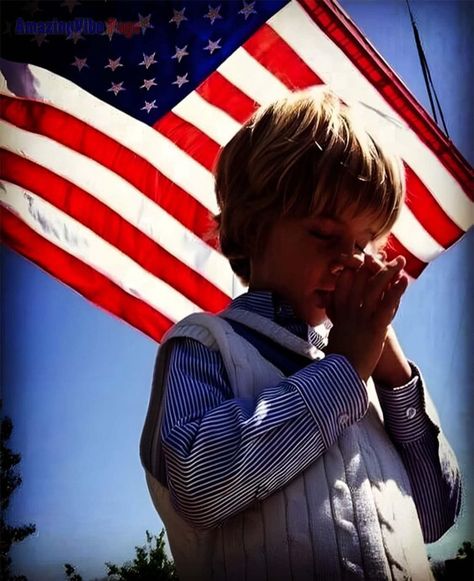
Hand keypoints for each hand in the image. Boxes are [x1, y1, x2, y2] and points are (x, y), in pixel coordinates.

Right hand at [325, 254, 407, 381]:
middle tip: (382, 254)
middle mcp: (349, 312)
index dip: (353, 271)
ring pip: (374, 289)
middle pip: (359, 281)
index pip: (344, 285)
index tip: (361, 261)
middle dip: (372, 266)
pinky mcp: (375, 328)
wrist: (341, 376)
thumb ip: (335, 321)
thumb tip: (330, 314)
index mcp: (339, 314)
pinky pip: (386, 305)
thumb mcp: (334, 335)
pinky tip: (404, 280)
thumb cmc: (337, 359)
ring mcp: (362, 318)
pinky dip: (396, 292)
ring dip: (388, 272)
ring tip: (399, 261)